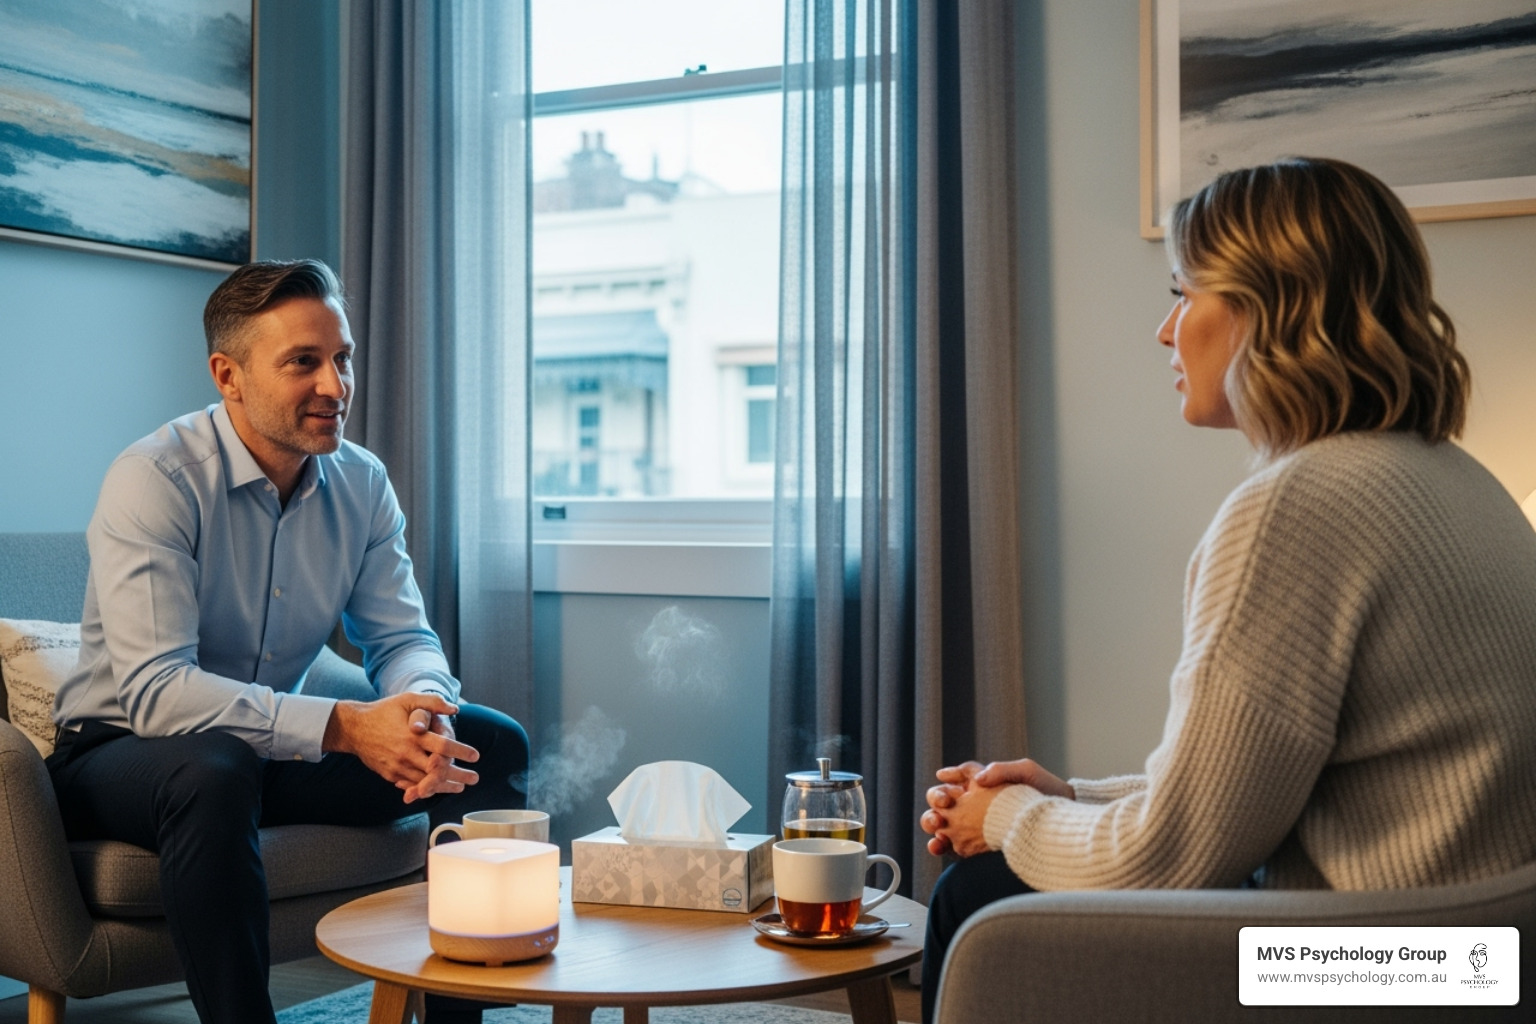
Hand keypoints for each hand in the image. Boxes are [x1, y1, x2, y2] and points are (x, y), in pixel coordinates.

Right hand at [323, 693, 479, 800]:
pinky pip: (411, 785)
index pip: (443, 746)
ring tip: (460, 787)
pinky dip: (425, 789)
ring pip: (425, 782)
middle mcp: (406, 753)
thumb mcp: (408, 700)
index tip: (475, 756)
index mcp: (413, 735)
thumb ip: (432, 702)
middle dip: (458, 775)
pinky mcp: (390, 775)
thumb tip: (454, 708)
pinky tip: (437, 789)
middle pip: (437, 769)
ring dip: (445, 786)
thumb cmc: (384, 711)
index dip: (461, 752)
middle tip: (474, 778)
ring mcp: (397, 767)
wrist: (354, 728)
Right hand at [920, 758, 1073, 857]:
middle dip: (936, 800)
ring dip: (932, 823)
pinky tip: (939, 846)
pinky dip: (939, 846)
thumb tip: (977, 781)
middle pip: (943, 798)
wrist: (1061, 824)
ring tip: (937, 828)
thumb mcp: (1027, 772)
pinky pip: (951, 846)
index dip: (948, 776)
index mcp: (985, 782)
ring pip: (942, 822)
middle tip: (944, 806)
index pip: (959, 775)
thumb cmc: (1047, 792)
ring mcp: (973, 826)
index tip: (944, 777)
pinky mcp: (974, 847)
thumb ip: (1002, 770)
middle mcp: (975, 803)